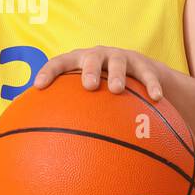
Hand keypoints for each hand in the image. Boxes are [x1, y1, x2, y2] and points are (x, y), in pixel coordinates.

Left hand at [33, 46, 164, 100]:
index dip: (48, 72)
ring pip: (118, 63)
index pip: (60, 63)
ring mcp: (121, 58)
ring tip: (116, 89)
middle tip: (88, 86)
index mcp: (79, 61)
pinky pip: (147, 74)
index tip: (38, 86)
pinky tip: (156, 98)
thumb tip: (45, 138)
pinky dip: (151, 85)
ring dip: (116, 75)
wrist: (139, 71)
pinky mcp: (143, 63)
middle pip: (91, 58)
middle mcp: (98, 56)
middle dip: (89, 70)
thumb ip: (69, 108)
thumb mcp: (85, 94)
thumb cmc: (102, 89)